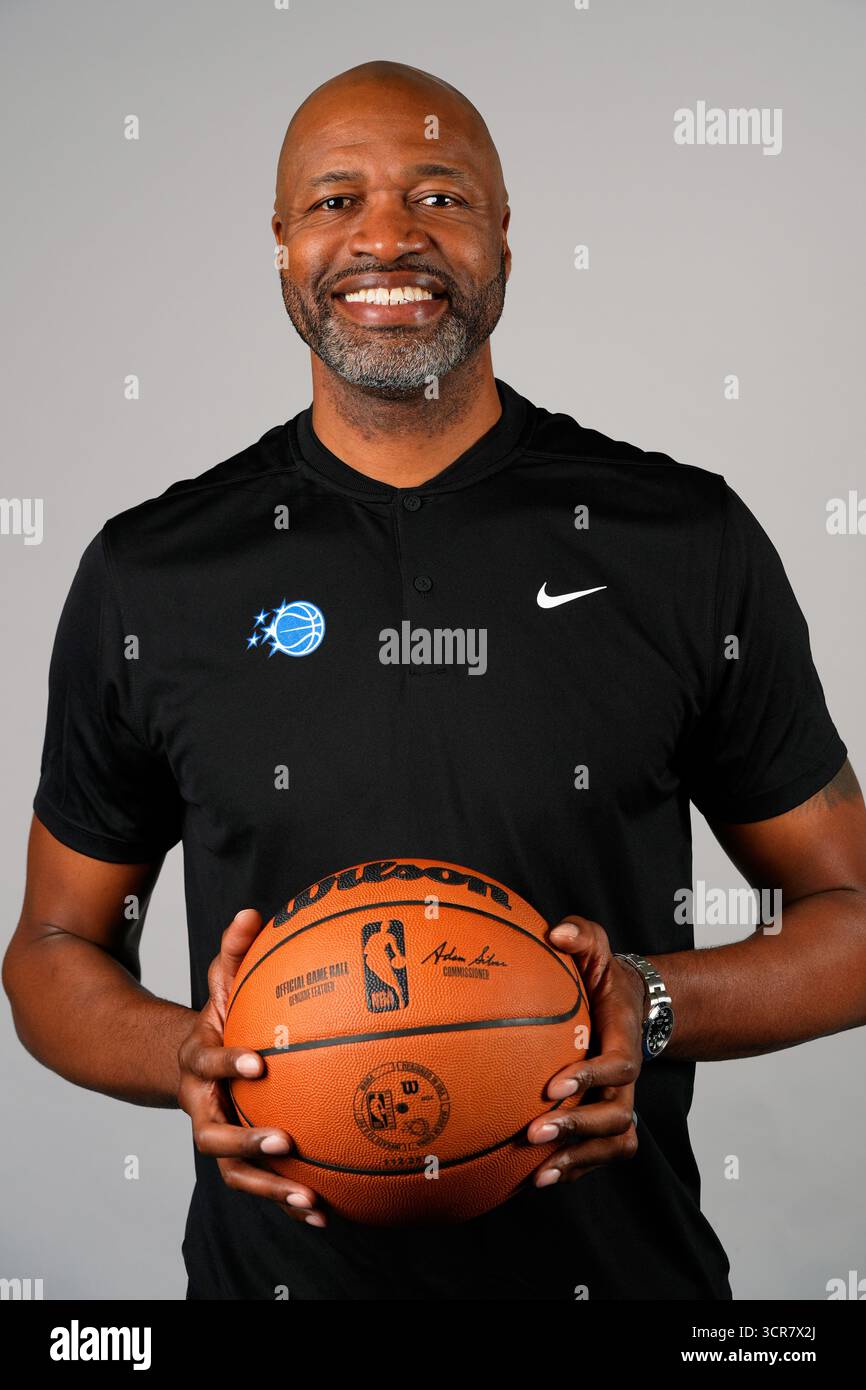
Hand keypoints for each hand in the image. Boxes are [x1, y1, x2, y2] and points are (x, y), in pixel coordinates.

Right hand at [177, 909, 325, 1225]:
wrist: (184, 1066)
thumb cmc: (216, 1020)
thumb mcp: (220, 983)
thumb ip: (233, 951)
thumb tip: (251, 911)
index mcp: (198, 1062)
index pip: (208, 1062)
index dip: (228, 1062)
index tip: (259, 1061)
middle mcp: (202, 1107)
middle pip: (214, 1135)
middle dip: (247, 1141)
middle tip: (285, 1140)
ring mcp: (219, 1137)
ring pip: (236, 1174)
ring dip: (271, 1188)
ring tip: (309, 1197)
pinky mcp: (240, 1160)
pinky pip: (261, 1186)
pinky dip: (288, 1200)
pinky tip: (325, 1212)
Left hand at [527, 915, 644, 1186]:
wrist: (632, 1003)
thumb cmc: (604, 975)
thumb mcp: (597, 947)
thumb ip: (581, 934)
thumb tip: (556, 932)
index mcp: (624, 1038)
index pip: (619, 1065)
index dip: (592, 1077)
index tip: (555, 1086)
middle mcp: (626, 1077)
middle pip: (617, 1116)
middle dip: (578, 1129)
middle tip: (535, 1133)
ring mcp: (618, 1100)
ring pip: (614, 1143)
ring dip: (577, 1161)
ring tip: (536, 1174)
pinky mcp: (605, 1118)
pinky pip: (600, 1154)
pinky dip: (574, 1169)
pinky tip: (536, 1178)